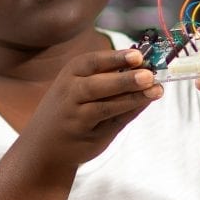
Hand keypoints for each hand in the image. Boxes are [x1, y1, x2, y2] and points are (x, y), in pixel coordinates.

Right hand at [19, 46, 164, 173]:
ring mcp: (77, 116)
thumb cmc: (69, 107)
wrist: (44, 144)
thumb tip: (144, 65)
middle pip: (97, 85)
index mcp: (70, 74)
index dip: (115, 58)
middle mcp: (70, 93)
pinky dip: (130, 111)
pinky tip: (145, 103)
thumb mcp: (78, 84)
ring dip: (132, 98)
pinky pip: (111, 122)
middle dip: (124, 80)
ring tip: (156, 90)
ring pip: (106, 106)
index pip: (93, 62)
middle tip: (148, 75)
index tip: (137, 55)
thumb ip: (107, 76)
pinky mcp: (87, 134)